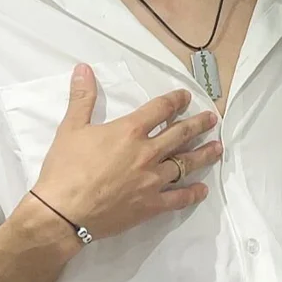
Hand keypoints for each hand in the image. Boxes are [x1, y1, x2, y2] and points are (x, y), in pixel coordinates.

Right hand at [31, 64, 221, 255]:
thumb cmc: (65, 169)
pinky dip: (192, 194)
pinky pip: (179, 198)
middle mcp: (148, 153)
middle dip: (198, 124)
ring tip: (218, 148)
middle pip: (180, 134)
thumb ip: (82, 98)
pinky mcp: (152, 204)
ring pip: (186, 164)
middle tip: (212, 119)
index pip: (160, 110)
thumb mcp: (71, 128)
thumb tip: (83, 69)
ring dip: (204, 155)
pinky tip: (203, 189)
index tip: (186, 97)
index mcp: (130, 131)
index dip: (175, 101)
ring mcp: (153, 180)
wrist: (63, 212)